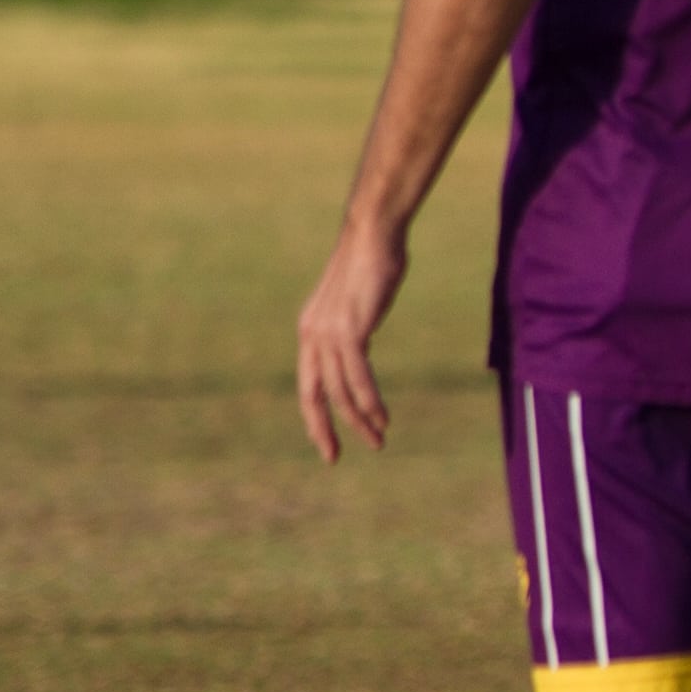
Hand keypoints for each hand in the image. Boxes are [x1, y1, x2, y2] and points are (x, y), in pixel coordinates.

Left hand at [295, 220, 408, 461]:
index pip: (308, 384)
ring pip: (338, 391)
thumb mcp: (356, 302)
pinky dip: (369, 401)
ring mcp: (328, 333)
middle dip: (324, 429)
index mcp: (310, 331)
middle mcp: (312, 335)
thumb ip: (355, 326)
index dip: (315, 415)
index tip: (326, 441)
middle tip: (333, 457)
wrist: (372, 234)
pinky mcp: (349, 331)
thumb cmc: (371, 262)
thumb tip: (362, 344)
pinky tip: (381, 418)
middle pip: (314, 394)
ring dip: (358, 420)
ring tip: (377, 440)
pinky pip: (357, 377)